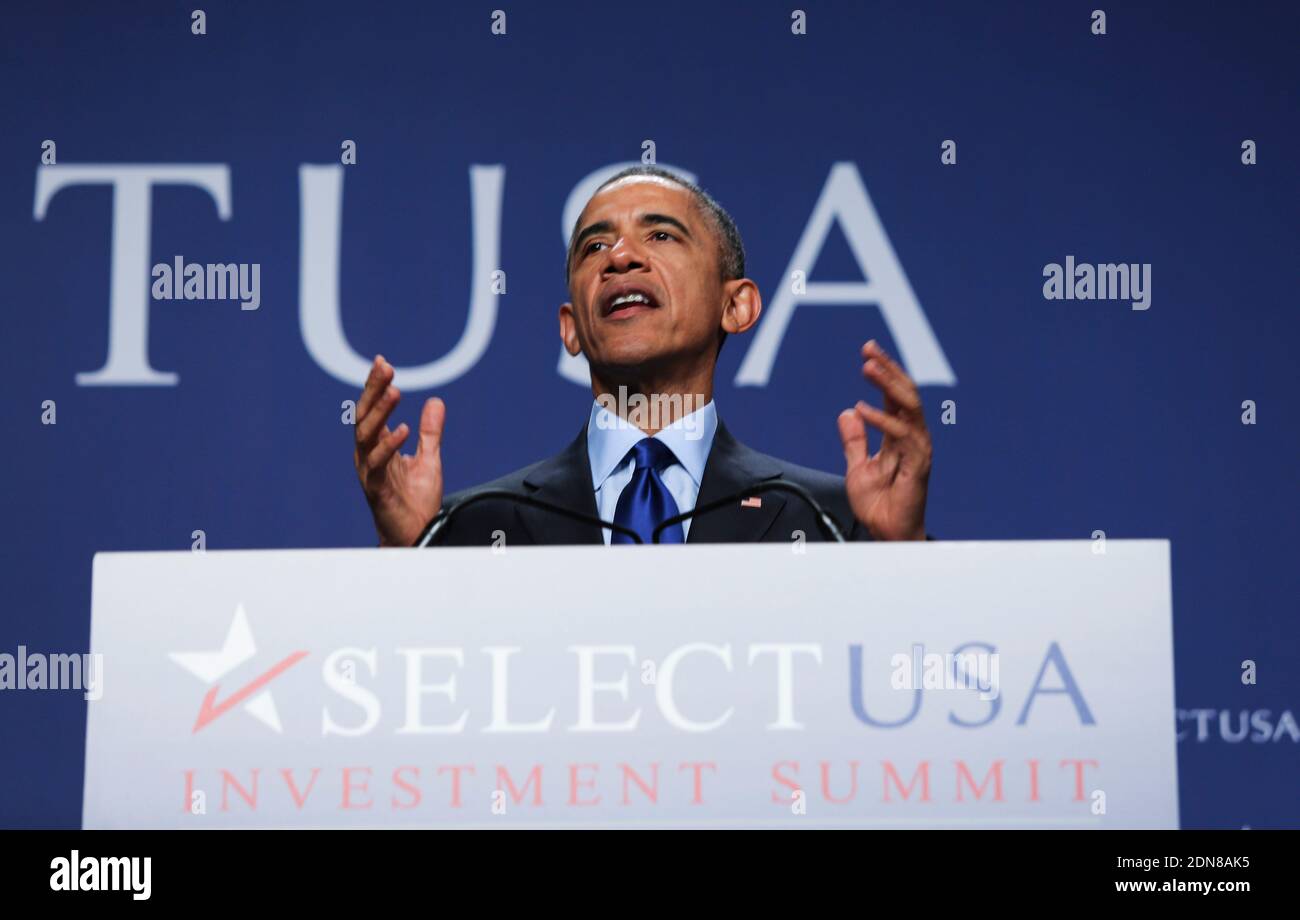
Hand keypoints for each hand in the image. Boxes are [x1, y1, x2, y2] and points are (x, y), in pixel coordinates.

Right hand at [353, 355, 445, 546]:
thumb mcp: (429, 458)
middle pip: (364, 416)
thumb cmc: (416, 500)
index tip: (382, 362)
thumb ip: (430, 432)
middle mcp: (368, 455)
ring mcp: (369, 471)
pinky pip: (378, 464)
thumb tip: (436, 401)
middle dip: (373, 390)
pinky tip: (404, 429)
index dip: (375, 386)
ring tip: (394, 391)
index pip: (372, 409)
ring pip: (367, 435)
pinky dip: (389, 445)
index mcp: (378, 446)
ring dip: (379, 412)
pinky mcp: (376, 488)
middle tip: (385, 368)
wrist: (416, 534)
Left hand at [837, 340, 931, 540]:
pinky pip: (901, 434)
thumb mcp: (858, 467)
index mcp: (900, 434)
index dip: (883, 371)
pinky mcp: (918, 463)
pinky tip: (862, 409)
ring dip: (888, 384)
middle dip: (888, 368)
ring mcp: (918, 448)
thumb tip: (846, 413)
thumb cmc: (879, 504)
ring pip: (908, 406)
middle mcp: (913, 436)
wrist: (887, 533)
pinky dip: (882, 419)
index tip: (867, 351)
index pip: (895, 394)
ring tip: (867, 368)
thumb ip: (854, 441)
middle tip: (868, 349)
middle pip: (905, 393)